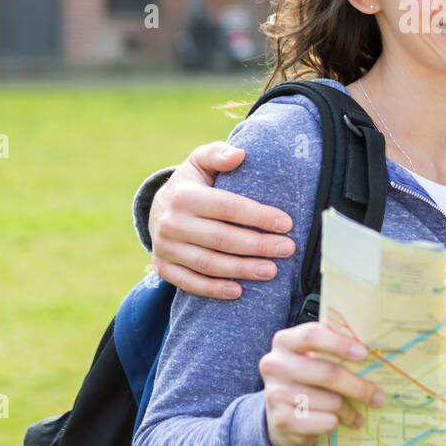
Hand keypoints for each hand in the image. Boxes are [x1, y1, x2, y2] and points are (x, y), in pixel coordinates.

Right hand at [149, 141, 296, 299]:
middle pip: (222, 239)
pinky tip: (239, 291)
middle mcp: (171, 223)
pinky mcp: (163, 268)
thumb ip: (218, 154)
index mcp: (183, 196)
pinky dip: (214, 290)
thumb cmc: (191, 184)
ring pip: (209, 264)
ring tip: (272, 271)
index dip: (258, 216)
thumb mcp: (200, 161)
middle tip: (288, 249)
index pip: (227, 207)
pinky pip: (190, 283)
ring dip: (243, 270)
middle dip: (259, 245)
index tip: (286, 223)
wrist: (157, 210)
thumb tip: (240, 154)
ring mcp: (165, 248)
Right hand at [260, 322, 386, 445]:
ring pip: (330, 401)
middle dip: (358, 386)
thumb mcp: (312, 359)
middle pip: (327, 373)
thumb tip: (373, 355)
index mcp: (284, 342)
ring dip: (348, 409)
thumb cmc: (305, 379)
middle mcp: (275, 365)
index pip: (311, 335)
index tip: (364, 353)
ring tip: (355, 412)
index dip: (339, 343)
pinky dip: (336, 422)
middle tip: (378, 396)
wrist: (281, 412)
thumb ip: (332, 351)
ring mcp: (275, 393)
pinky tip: (338, 421)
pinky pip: (324, 421)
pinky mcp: (282, 420)